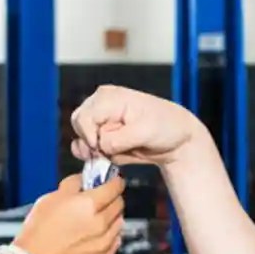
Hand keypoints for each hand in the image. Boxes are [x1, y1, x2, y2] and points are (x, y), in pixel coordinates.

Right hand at [13, 173, 125, 253]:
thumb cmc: (38, 229)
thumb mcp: (52, 197)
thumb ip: (73, 184)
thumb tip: (84, 179)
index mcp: (89, 204)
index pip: (115, 187)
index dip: (114, 181)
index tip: (113, 181)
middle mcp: (101, 224)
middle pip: (119, 205)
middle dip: (113, 198)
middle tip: (103, 198)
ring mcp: (103, 244)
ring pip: (118, 224)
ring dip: (112, 218)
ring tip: (98, 218)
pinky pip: (114, 243)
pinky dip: (110, 237)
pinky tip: (98, 234)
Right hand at [69, 85, 201, 166]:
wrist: (177, 140)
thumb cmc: (167, 126)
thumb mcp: (146, 131)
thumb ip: (119, 139)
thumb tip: (101, 147)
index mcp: (109, 96)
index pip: (84, 117)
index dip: (90, 136)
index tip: (102, 148)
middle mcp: (100, 105)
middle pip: (77, 126)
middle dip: (91, 143)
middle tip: (109, 153)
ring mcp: (100, 121)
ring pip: (81, 140)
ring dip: (95, 152)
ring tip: (116, 154)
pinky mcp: (103, 136)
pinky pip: (89, 150)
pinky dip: (99, 157)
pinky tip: (114, 157)